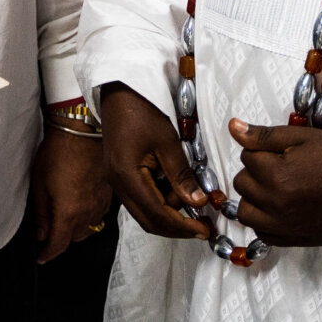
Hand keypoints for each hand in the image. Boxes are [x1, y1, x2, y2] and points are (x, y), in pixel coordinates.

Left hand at [31, 123, 112, 262]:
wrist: (82, 130)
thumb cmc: (58, 152)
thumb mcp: (40, 183)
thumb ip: (41, 213)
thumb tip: (41, 234)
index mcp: (68, 213)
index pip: (59, 245)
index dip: (48, 254)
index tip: (41, 257)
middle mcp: (88, 213)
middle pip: (74, 239)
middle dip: (60, 239)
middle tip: (48, 231)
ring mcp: (100, 203)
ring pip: (88, 229)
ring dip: (75, 229)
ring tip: (64, 219)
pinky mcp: (108, 193)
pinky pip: (99, 215)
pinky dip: (89, 217)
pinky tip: (80, 207)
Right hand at [98, 83, 207, 239]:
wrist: (118, 91)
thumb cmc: (142, 110)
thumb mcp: (167, 141)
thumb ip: (181, 175)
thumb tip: (199, 203)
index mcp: (126, 176)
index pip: (157, 214)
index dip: (182, 227)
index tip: (205, 230)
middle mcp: (117, 184)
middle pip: (148, 221)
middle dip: (176, 227)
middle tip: (203, 226)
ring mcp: (116, 181)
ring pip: (144, 212)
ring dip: (170, 213)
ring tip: (194, 199)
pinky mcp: (120, 175)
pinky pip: (141, 199)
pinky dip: (161, 201)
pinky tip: (178, 190)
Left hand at [226, 118, 321, 246]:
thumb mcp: (303, 138)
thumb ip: (264, 135)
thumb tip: (233, 126)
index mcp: (276, 175)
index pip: (246, 156)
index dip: (262, 150)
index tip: (283, 152)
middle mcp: (275, 204)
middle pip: (242, 183)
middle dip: (256, 172)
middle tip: (282, 167)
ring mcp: (283, 225)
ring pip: (245, 211)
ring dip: (255, 197)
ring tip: (277, 187)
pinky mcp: (293, 240)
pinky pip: (261, 233)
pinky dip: (264, 221)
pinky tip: (280, 209)